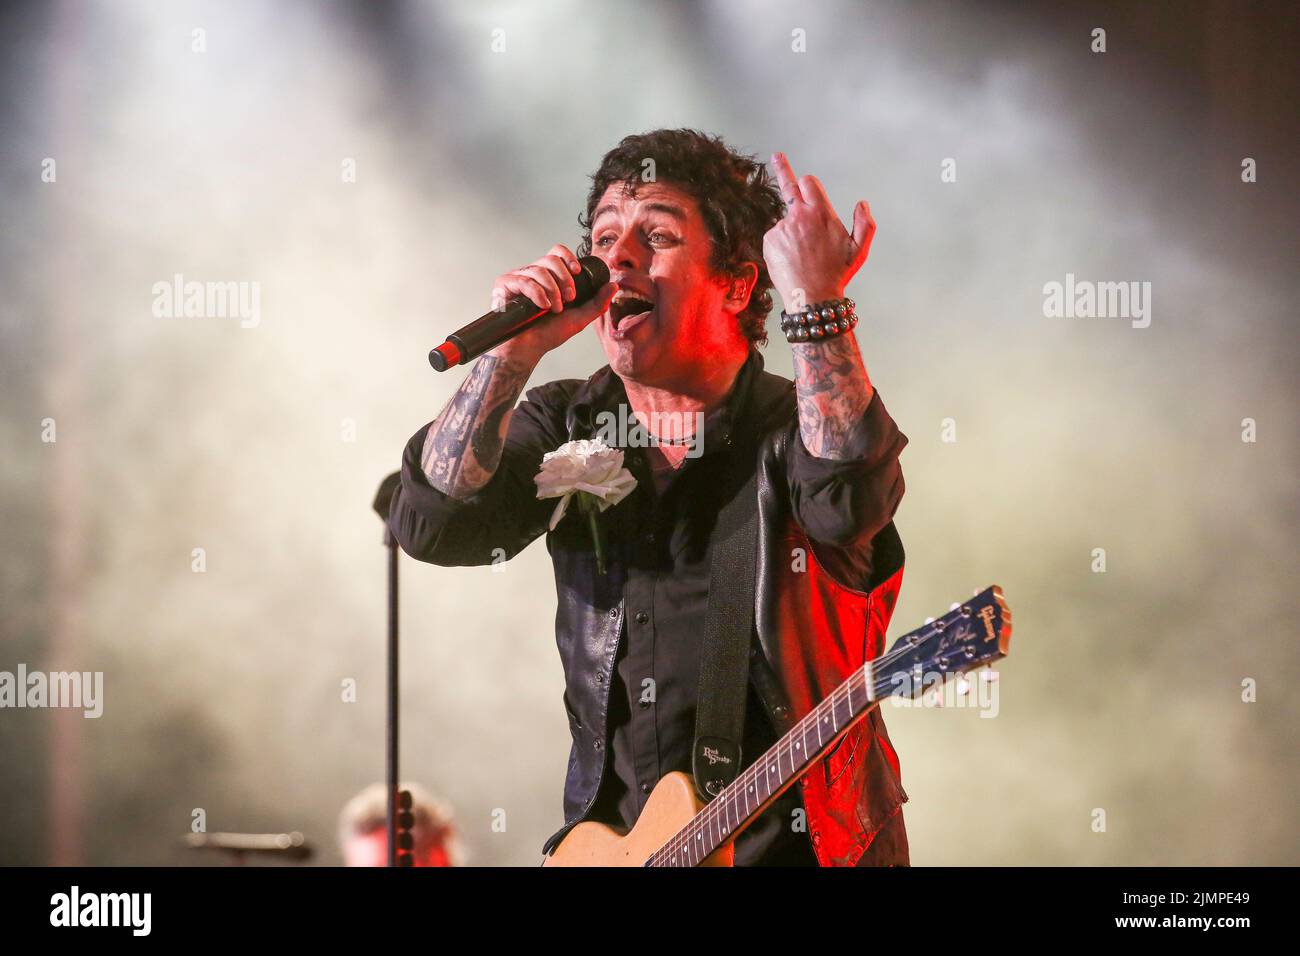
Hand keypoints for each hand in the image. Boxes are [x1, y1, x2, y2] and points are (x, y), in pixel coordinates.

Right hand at [488, 244, 615, 360]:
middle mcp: (533, 274)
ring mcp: (518, 278)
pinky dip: (537, 294)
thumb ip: (597, 303)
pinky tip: (542, 307)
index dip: (568, 258)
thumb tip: (614, 285)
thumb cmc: (548, 334)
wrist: (528, 349)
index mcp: (549, 277)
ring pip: (539, 270)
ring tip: (555, 309)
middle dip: (565, 278)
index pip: (557, 253)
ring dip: (552, 291)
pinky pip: (523, 280)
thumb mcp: (579, 318)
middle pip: (550, 258)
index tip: (577, 272)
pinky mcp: (504, 285)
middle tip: (569, 297)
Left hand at [763, 152, 875, 309]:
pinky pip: (775, 236)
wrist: (811, 296)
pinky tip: (792, 260)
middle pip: (788, 185)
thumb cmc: (837, 274)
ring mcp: (782, 227)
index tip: (797, 170)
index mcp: (821, 213)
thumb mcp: (859, 250)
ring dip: (792, 230)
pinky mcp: (769, 240)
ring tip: (802, 255)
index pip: (809, 183)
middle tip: (777, 155)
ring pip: (785, 220)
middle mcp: (799, 216)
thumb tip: (862, 203)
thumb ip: (865, 224)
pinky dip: (781, 244)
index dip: (808, 182)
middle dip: (783, 168)